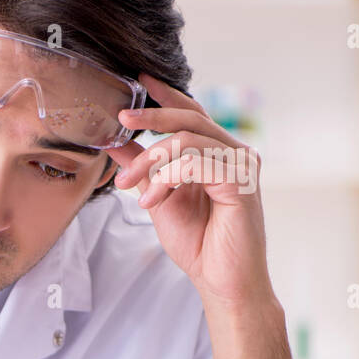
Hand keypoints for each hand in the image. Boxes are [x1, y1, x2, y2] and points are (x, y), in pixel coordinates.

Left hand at [106, 73, 272, 307]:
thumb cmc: (197, 242)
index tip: (139, 79)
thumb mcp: (157, 198)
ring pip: (188, 140)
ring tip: (129, 184)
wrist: (220, 279)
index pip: (193, 112)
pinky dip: (165, 178)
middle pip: (190, 117)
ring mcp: (242, 166)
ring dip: (150, 160)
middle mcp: (234, 153)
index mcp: (216, 153)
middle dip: (151, 117)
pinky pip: (195, 163)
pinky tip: (152, 201)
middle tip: (121, 118)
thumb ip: (142, 168)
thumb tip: (115, 141)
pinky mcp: (241, 182)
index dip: (167, 94)